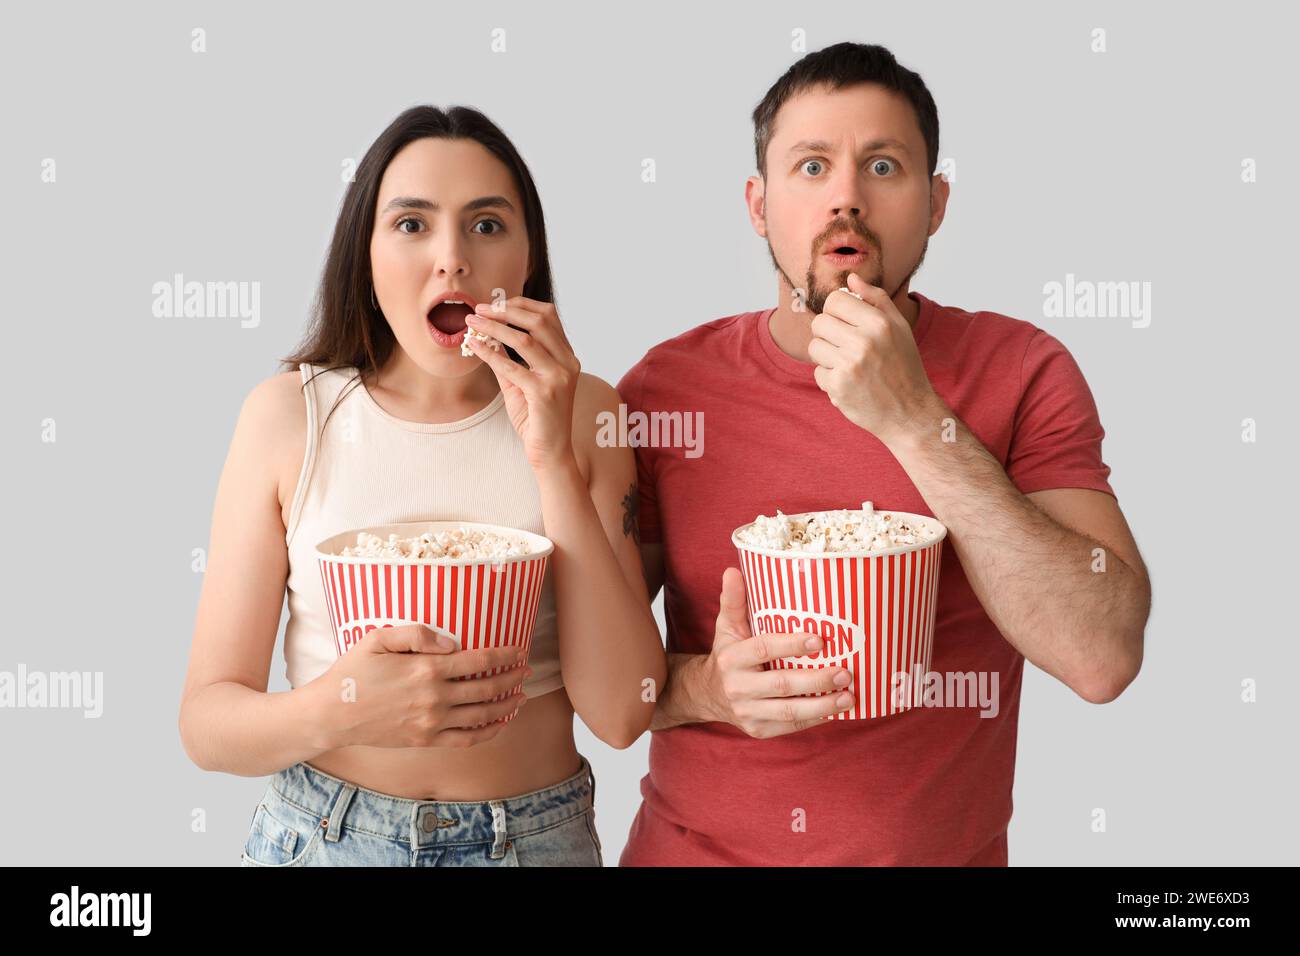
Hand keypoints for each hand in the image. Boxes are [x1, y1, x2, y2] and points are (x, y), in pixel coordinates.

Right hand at [315, 623, 532, 748]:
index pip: (479, 661)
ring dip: (507, 705)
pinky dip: (489, 732)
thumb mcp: (378, 638)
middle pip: (488, 688)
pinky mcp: (425, 741)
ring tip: (521, 696)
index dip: (504, 655)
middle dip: (512, 678)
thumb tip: (452, 642)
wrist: (331, 714)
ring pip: (483, 716)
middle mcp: (434, 698)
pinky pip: (467, 740)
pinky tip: (500, 723)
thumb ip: (417, 633)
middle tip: (526, 670)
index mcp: (426, 669)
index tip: (519, 650)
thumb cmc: (353, 672)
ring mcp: (431, 723)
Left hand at [463, 297, 580, 471]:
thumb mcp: (520, 382)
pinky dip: (490, 353)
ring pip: (525, 339)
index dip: (519, 305)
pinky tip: (474, 346)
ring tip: (473, 322)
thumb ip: (507, 359)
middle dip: (506, 310)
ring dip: (494, 327)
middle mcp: (568, 363)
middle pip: (539, 321)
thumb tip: (485, 335)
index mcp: (567, 356)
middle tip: (479, 309)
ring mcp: (559, 377)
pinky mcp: (545, 393)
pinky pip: (512, 366)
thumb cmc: (536, 418)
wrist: (550, 452)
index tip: (494, 304)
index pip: (547, 316)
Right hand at [700, 568, 856, 736]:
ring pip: (789, 712)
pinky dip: (816, 719)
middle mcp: (738, 687)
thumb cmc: (728, 655)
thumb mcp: (726, 627)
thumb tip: (734, 570)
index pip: (764, 649)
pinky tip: (836, 709)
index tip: (820, 640)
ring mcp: (748, 712)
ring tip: (849, 695)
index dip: (791, 645)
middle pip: (781, 684)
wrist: (707, 695)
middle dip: (816, 680)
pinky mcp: (758, 730)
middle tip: (845, 672)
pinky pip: (791, 727)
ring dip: (822, 705)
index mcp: (732, 658)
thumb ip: (733, 600)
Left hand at [808, 272, 941, 447]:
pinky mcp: (838, 386)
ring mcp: (849, 365)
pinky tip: (850, 383)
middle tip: (846, 347)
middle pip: (819, 322)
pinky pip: (818, 372)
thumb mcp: (898, 327)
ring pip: (814, 347)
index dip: (836, 311)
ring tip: (850, 365)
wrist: (910, 412)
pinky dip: (830, 379)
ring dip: (827, 357)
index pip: (834, 300)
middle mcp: (864, 341)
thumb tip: (850, 278)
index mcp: (879, 322)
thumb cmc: (904, 366)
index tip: (846, 323)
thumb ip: (875, 299)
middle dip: (828, 334)